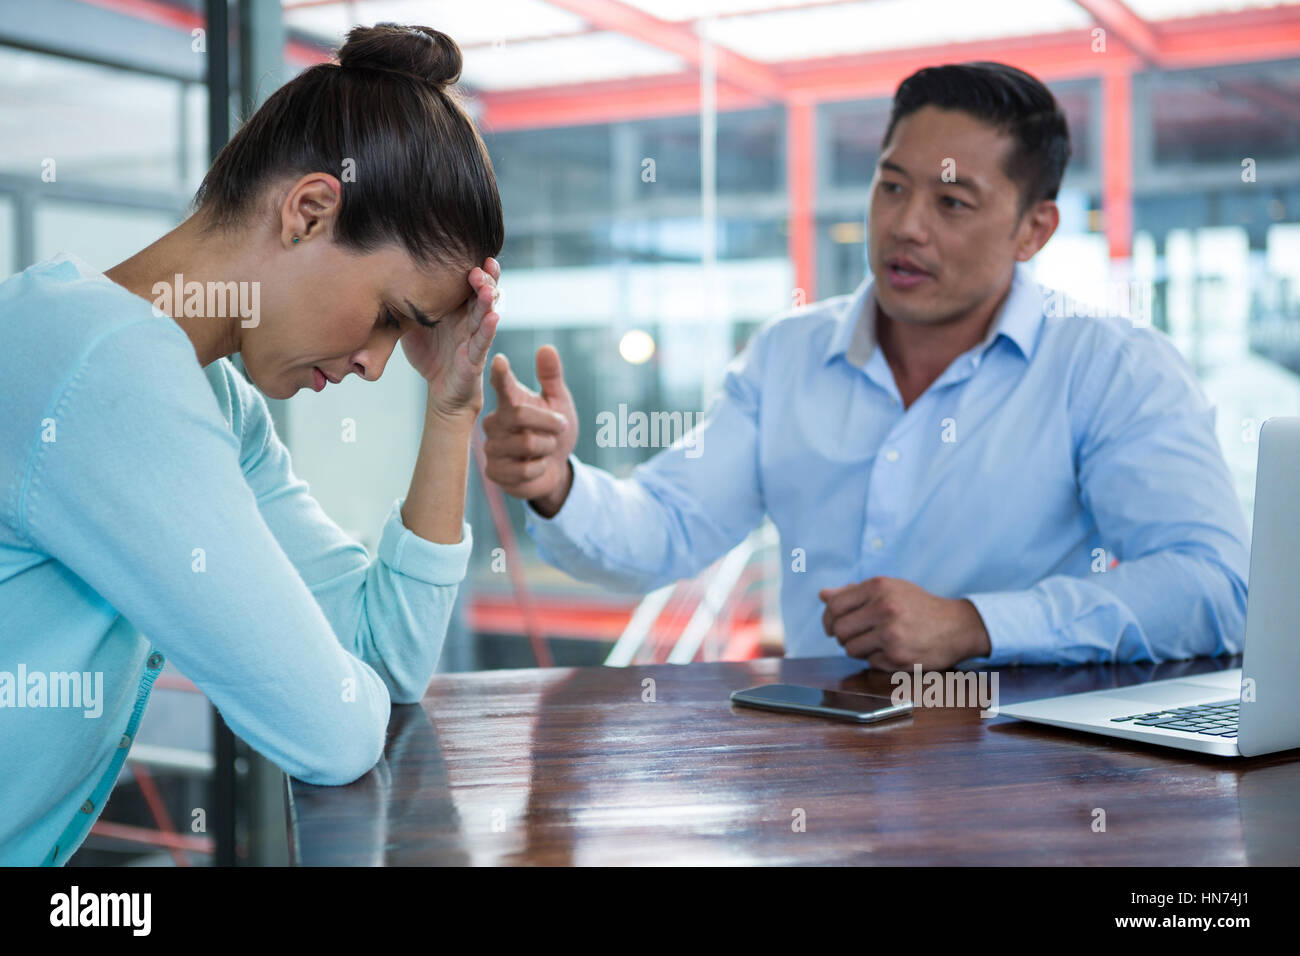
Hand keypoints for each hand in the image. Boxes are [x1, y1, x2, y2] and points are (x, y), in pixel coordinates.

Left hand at [401, 257, 500, 420]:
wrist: (440, 391)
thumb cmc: (429, 354)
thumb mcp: (410, 324)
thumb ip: (402, 304)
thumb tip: (377, 281)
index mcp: (455, 307)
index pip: (466, 282)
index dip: (471, 266)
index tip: (470, 249)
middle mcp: (468, 318)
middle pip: (481, 292)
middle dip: (485, 277)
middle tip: (482, 263)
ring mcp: (473, 336)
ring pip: (484, 314)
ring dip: (488, 299)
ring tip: (487, 286)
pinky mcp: (475, 357)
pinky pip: (483, 341)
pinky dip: (488, 329)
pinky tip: (494, 317)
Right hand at [482, 346, 577, 514]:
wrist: (555, 469)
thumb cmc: (554, 432)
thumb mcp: (559, 404)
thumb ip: (551, 377)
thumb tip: (547, 347)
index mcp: (510, 401)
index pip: (502, 384)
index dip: (501, 373)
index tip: (499, 360)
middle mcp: (494, 421)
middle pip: (520, 414)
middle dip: (550, 423)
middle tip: (561, 428)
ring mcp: (491, 447)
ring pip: (527, 443)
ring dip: (548, 447)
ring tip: (545, 449)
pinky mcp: (494, 471)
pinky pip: (525, 470)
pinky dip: (540, 468)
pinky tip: (536, 466)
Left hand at [819, 576, 990, 669]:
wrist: (957, 626)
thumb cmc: (919, 605)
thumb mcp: (890, 589)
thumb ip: (854, 592)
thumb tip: (823, 595)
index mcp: (878, 587)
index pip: (834, 606)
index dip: (829, 619)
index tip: (833, 625)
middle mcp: (884, 608)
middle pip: (840, 630)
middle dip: (842, 636)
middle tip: (856, 636)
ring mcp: (891, 634)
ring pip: (851, 649)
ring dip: (858, 649)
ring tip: (876, 642)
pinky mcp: (898, 656)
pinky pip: (870, 662)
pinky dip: (876, 659)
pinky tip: (893, 650)